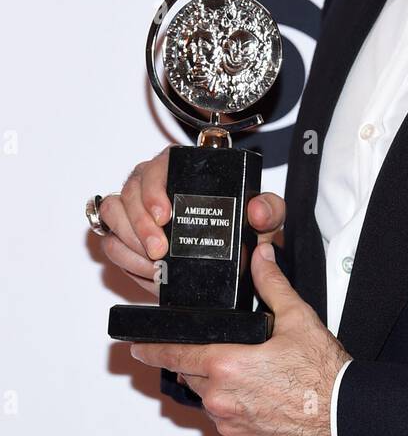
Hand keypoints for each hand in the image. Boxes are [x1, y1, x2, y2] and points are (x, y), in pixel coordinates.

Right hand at [98, 145, 284, 291]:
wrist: (236, 258)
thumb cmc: (246, 227)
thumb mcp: (265, 217)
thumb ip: (269, 209)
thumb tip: (256, 211)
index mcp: (183, 170)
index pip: (157, 165)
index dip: (153, 188)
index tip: (164, 215)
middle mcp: (154, 185)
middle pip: (129, 191)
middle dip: (140, 224)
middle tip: (159, 249)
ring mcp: (136, 209)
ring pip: (113, 213)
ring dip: (129, 240)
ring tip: (154, 263)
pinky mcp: (127, 235)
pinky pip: (111, 241)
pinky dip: (125, 257)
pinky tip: (147, 269)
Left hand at [129, 243, 349, 435]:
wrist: (341, 421)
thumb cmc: (323, 376)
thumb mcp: (297, 319)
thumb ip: (272, 285)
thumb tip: (261, 258)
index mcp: (227, 365)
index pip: (174, 355)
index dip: (151, 349)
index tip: (135, 347)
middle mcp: (221, 398)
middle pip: (191, 375)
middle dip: (198, 362)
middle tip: (219, 351)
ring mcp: (230, 423)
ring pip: (209, 397)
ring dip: (219, 384)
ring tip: (251, 371)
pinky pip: (226, 417)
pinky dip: (235, 404)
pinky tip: (261, 394)